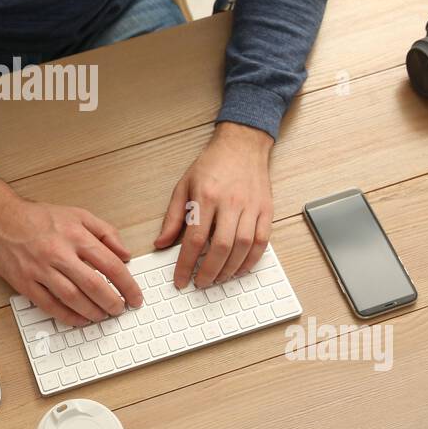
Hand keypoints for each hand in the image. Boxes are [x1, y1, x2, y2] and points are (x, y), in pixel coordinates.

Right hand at [0, 178, 143, 325]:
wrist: (1, 217)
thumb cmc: (40, 217)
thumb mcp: (78, 214)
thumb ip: (106, 232)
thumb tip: (125, 254)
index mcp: (76, 235)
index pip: (110, 265)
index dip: (127, 285)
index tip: (134, 296)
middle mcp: (59, 252)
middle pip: (94, 285)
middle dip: (112, 303)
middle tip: (120, 309)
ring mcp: (41, 269)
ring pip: (73, 298)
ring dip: (92, 312)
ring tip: (102, 316)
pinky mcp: (25, 282)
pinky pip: (50, 305)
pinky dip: (67, 316)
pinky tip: (79, 319)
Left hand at [155, 122, 273, 288]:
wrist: (242, 144)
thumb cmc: (211, 165)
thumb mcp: (183, 186)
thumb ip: (172, 217)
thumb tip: (161, 244)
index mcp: (205, 197)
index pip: (194, 239)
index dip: (186, 265)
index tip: (181, 280)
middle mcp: (230, 202)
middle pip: (220, 247)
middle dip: (209, 272)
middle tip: (201, 283)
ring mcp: (250, 206)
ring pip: (242, 247)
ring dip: (230, 269)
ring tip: (218, 279)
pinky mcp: (266, 209)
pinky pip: (261, 241)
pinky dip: (252, 259)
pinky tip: (241, 268)